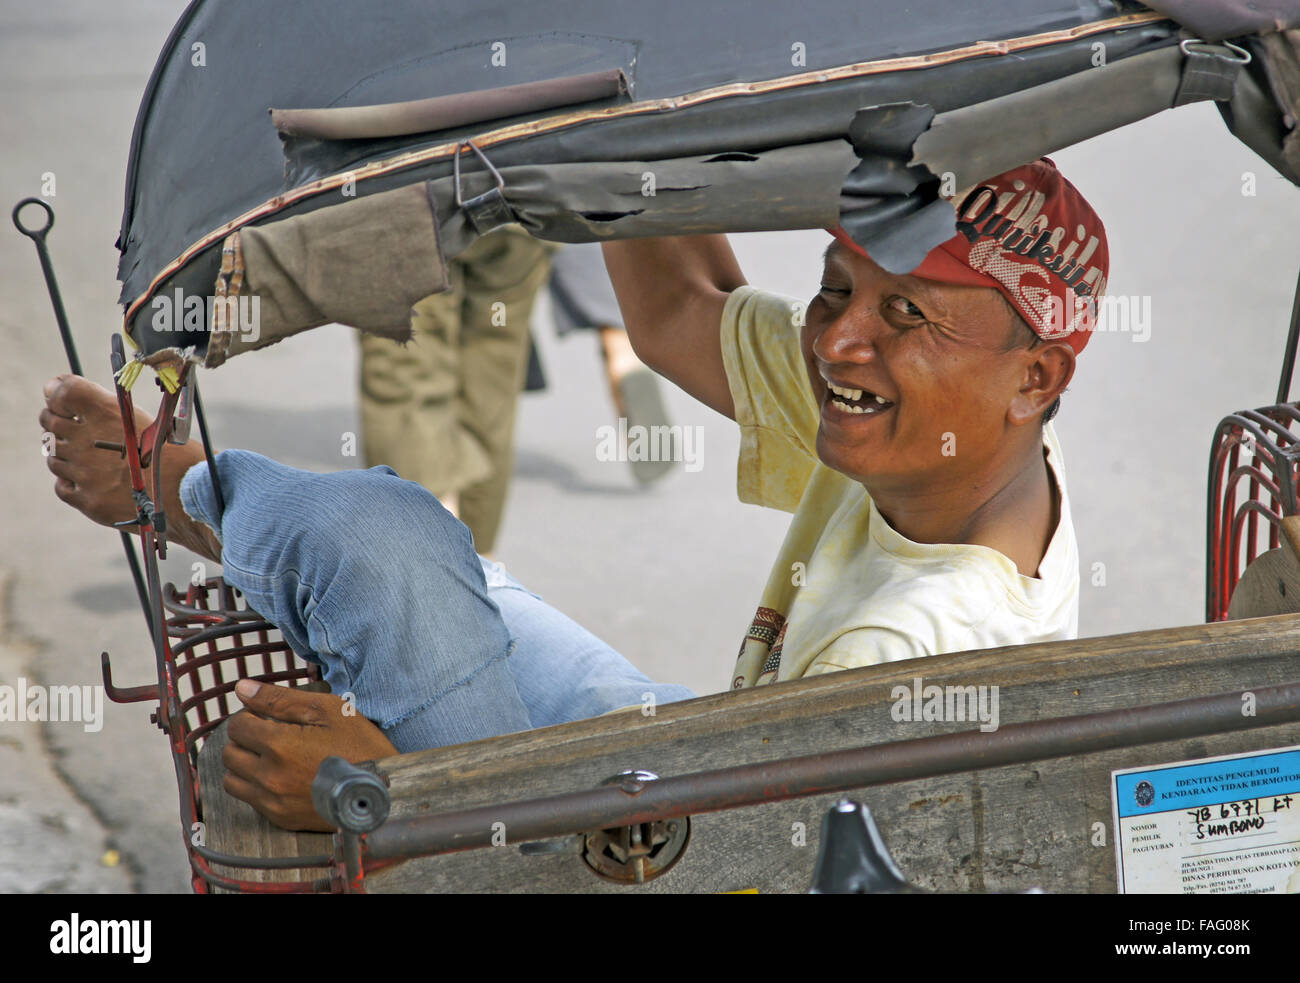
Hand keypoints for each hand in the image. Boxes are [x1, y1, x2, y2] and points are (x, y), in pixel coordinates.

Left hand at [222, 679, 398, 831]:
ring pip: (232, 780)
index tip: (269, 717)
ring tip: (272, 756)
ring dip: (245, 764)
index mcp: (279, 745)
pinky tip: (282, 776)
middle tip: (272, 734)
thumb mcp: (327, 710)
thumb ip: (280, 698)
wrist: (380, 790)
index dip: (252, 715)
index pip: (237, 725)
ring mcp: (273, 801)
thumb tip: (241, 688)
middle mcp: (269, 776)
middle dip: (246, 739)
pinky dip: (257, 786)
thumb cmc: (359, 744)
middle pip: (230, 752)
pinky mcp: (280, 819)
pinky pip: (249, 800)